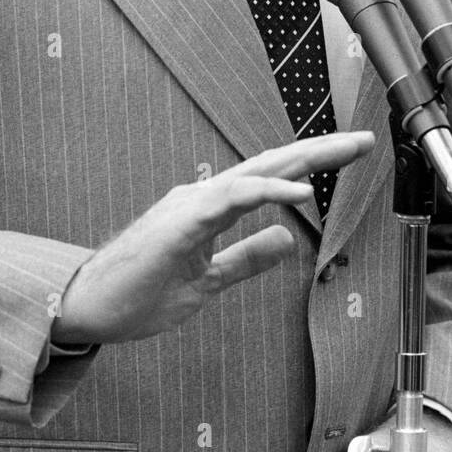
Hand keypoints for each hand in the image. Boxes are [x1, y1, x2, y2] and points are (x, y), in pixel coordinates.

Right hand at [52, 131, 373, 343]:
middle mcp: (201, 198)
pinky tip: (297, 192)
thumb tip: (287, 239)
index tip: (350, 157)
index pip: (269, 180)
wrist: (86, 310)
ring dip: (302, 160)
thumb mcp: (207, 282)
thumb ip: (245, 259)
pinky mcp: (179, 224)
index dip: (310, 166)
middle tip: (365, 140)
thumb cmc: (137, 295)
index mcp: (208, 209)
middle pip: (271, 165)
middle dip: (320, 151)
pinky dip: (265, 192)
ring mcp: (189, 206)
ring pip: (255, 172)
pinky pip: (229, 201)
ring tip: (343, 150)